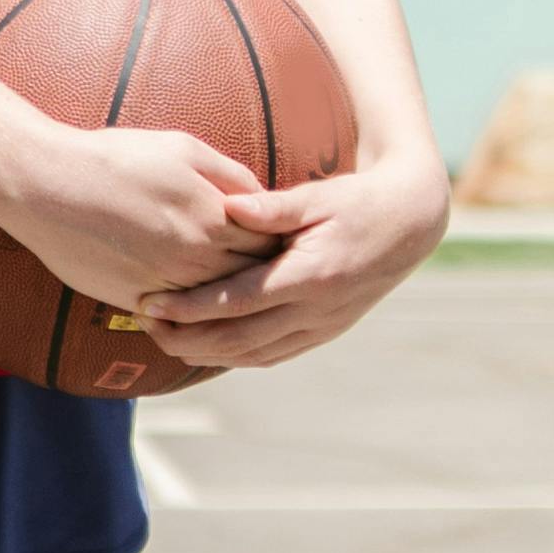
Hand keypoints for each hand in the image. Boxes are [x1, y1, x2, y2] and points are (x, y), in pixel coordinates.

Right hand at [0, 109, 303, 338]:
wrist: (46, 185)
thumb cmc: (115, 158)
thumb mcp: (183, 149)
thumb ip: (230, 176)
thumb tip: (260, 199)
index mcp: (213, 220)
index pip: (269, 246)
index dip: (283, 246)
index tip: (293, 244)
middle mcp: (194, 260)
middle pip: (249, 282)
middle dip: (266, 279)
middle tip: (281, 275)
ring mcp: (164, 287)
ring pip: (215, 309)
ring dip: (230, 304)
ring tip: (245, 297)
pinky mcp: (133, 302)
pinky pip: (177, 319)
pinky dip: (192, 316)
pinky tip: (198, 306)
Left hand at [129, 144, 449, 371]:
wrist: (409, 226)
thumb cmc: (357, 201)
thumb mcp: (319, 196)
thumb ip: (273, 207)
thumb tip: (228, 206)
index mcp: (311, 275)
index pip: (238, 302)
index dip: (190, 308)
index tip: (150, 303)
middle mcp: (316, 311)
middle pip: (238, 340)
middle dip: (186, 338)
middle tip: (144, 324)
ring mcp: (322, 327)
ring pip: (253, 355)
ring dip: (205, 353)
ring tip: (164, 338)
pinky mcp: (324, 333)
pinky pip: (272, 356)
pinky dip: (235, 356)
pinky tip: (205, 347)